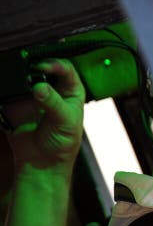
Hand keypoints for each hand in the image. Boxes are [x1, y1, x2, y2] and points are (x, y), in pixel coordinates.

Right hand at [4, 59, 84, 173]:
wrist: (42, 162)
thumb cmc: (63, 143)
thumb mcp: (65, 122)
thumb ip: (53, 103)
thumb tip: (40, 88)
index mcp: (71, 90)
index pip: (66, 69)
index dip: (56, 64)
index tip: (44, 67)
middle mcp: (53, 88)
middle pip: (43, 68)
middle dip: (36, 65)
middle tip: (28, 67)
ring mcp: (32, 94)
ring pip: (25, 76)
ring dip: (20, 74)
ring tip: (19, 79)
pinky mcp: (16, 102)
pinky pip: (10, 90)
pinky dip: (8, 87)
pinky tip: (9, 88)